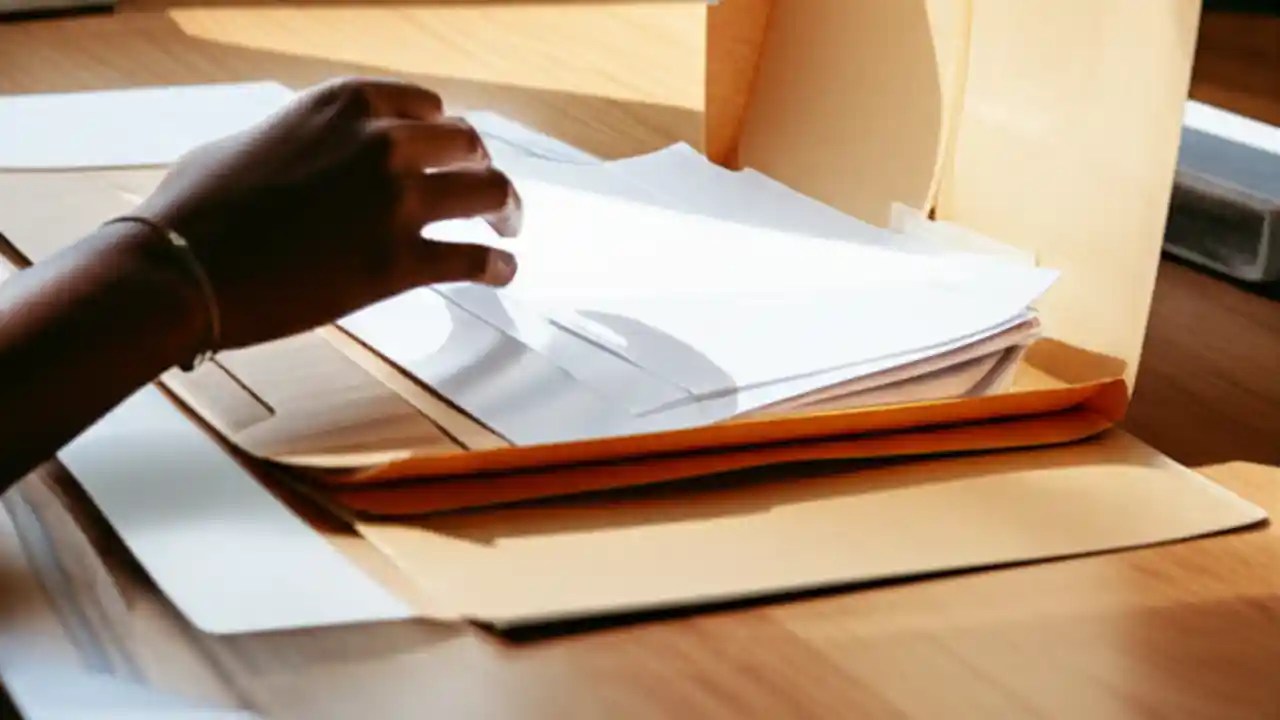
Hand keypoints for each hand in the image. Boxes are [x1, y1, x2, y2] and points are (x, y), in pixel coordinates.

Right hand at [135, 77, 520, 350]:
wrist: (181, 269)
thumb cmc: (198, 206)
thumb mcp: (253, 138)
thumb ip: (306, 137)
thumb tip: (318, 153)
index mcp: (347, 103)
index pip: (428, 107)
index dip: (446, 136)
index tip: (452, 156)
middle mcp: (382, 142)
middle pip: (470, 145)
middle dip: (482, 169)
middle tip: (488, 196)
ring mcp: (397, 201)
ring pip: (490, 193)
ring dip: (507, 211)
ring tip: (508, 229)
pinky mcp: (399, 262)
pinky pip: (475, 259)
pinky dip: (497, 267)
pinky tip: (503, 273)